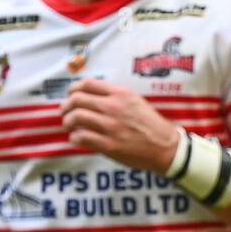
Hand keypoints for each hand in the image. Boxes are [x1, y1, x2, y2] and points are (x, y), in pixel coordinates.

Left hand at [60, 78, 180, 173]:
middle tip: (65, 112)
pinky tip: (78, 139)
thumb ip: (115, 97)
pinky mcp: (109, 145)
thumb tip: (90, 96)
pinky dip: (74, 138)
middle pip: (77, 99)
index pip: (88, 84)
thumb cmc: (151, 124)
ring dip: (67, 122)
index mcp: (121, 94)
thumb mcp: (136, 102)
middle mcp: (114, 107)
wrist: (165, 146)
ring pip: (75, 117)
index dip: (73, 89)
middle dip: (66, 106)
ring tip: (69, 126)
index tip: (70, 95)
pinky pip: (81, 137)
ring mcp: (110, 126)